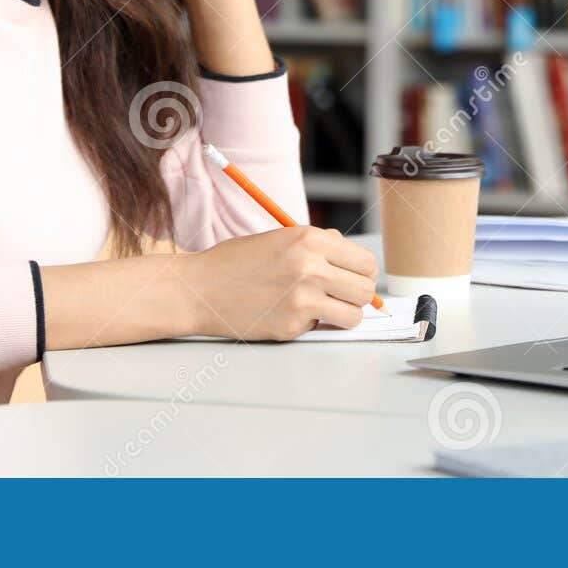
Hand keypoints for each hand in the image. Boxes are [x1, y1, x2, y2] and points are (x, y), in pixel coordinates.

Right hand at [180, 226, 379, 340]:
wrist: (201, 288)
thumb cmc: (237, 262)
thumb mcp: (281, 238)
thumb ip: (318, 245)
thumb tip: (350, 259)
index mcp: (310, 239)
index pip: (365, 261)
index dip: (361, 273)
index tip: (352, 278)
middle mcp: (311, 266)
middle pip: (365, 289)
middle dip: (357, 295)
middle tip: (340, 296)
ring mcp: (303, 298)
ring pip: (353, 315)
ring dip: (343, 314)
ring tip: (322, 308)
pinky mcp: (292, 325)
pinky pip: (323, 328)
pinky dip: (315, 325)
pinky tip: (292, 314)